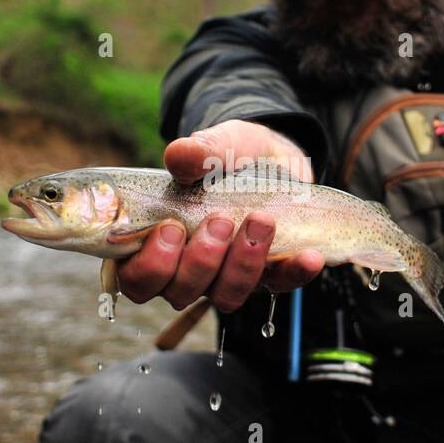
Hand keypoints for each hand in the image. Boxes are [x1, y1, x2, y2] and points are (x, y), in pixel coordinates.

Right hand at [116, 120, 324, 311]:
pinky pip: (278, 286)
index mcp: (157, 244)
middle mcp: (187, 269)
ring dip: (243, 264)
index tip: (170, 228)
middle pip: (180, 293)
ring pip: (225, 297)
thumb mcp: (215, 145)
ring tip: (261, 220)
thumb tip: (179, 156)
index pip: (136, 278)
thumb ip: (198, 152)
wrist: (272, 157)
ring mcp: (227, 276)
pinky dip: (294, 273)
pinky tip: (308, 255)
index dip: (149, 266)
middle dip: (200, 262)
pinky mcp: (269, 275)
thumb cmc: (228, 156)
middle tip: (220, 220)